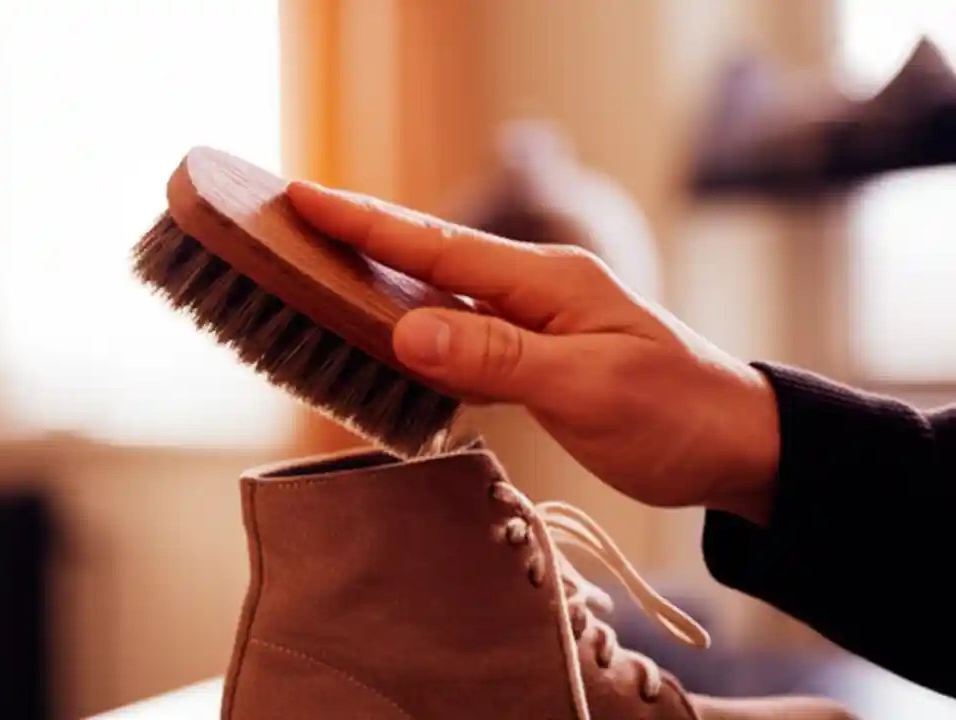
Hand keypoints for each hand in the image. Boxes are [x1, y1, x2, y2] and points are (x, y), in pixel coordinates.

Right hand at [287, 181, 779, 524]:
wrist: (735, 446)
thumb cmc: (676, 412)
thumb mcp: (589, 386)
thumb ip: (498, 357)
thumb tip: (407, 330)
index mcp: (547, 281)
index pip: (438, 246)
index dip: (368, 223)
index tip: (304, 197)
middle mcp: (533, 293)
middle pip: (429, 259)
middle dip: (360, 237)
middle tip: (293, 219)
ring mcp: (532, 326)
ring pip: (439, 300)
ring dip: (380, 287)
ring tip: (319, 271)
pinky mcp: (532, 364)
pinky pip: (459, 342)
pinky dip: (415, 340)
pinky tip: (383, 343)